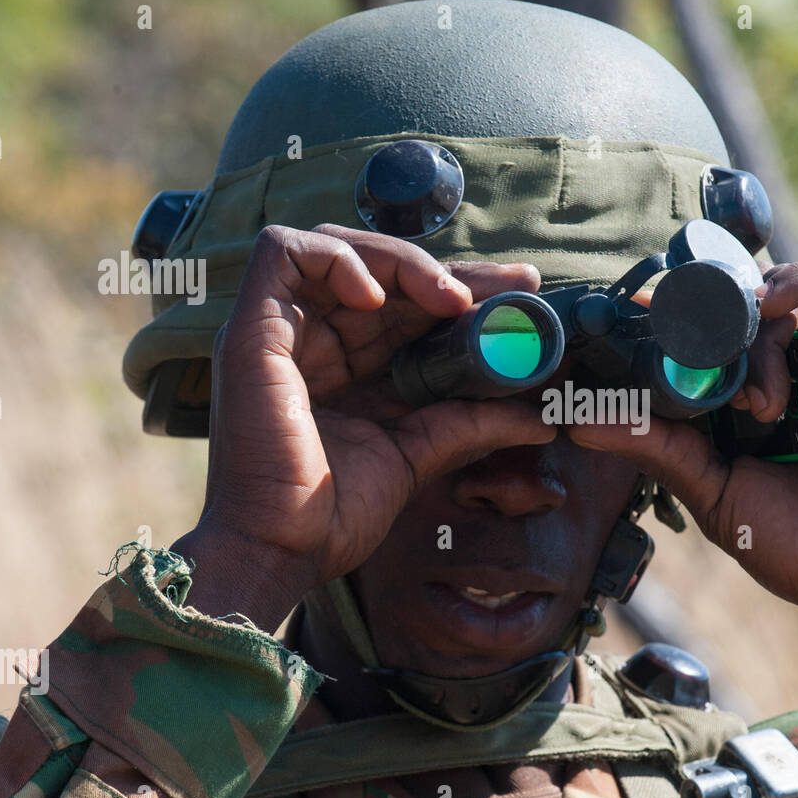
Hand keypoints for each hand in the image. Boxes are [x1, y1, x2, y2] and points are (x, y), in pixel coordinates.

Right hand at [174, 224, 553, 630]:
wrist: (282, 550)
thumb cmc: (337, 513)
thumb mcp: (422, 452)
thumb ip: (474, 422)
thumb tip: (546, 420)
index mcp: (351, 363)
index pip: (410, 301)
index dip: (465, 286)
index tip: (523, 289)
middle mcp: (315, 338)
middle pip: (383, 269)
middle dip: (450, 270)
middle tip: (509, 286)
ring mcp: (281, 330)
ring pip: (337, 246)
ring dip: (401, 260)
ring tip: (448, 299)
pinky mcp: (251, 329)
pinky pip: (283, 254)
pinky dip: (337, 260)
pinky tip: (378, 299)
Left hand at [568, 261, 797, 694]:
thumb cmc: (792, 542)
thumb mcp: (709, 490)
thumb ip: (653, 446)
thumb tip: (574, 420)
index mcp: (742, 396)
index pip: (704, 329)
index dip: (669, 312)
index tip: (628, 309)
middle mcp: (787, 368)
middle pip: (743, 300)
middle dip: (710, 314)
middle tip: (691, 350)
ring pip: (787, 290)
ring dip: (757, 320)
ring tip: (756, 395)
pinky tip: (778, 305)